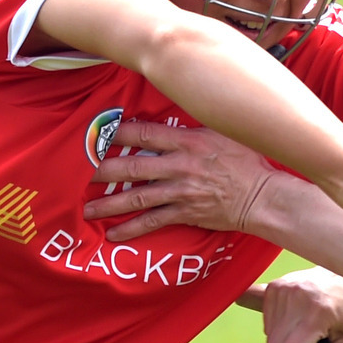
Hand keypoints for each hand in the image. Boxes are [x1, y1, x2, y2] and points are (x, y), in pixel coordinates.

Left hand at [85, 119, 280, 240]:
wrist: (263, 196)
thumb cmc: (248, 161)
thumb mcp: (225, 131)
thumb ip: (198, 123)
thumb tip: (183, 107)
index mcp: (188, 141)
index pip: (144, 134)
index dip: (117, 133)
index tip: (96, 133)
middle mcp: (180, 165)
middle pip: (132, 166)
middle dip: (102, 170)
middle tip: (79, 173)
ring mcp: (181, 191)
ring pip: (137, 197)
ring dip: (109, 205)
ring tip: (87, 210)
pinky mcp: (186, 213)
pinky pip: (153, 222)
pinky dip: (132, 229)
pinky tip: (114, 235)